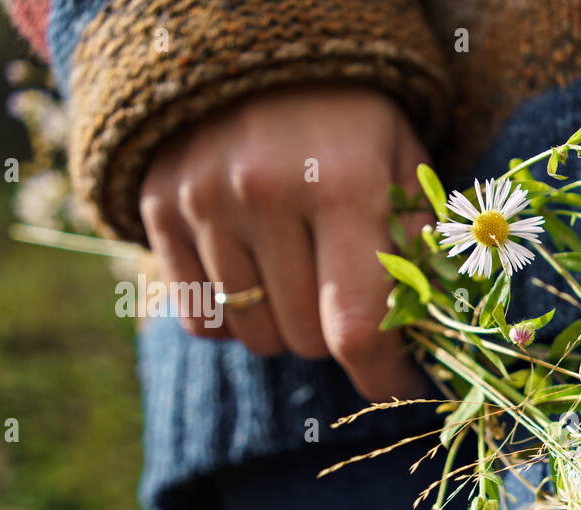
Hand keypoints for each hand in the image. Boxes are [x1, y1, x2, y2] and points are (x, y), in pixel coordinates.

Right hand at [140, 83, 427, 400]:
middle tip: (347, 293)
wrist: (263, 53)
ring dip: (287, 326)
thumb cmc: (356, 128)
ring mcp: (203, 199)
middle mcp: (265, 192)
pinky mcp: (158, 205)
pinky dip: (235, 317)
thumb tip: (422, 347)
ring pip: (255, 337)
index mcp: (345, 184)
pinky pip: (201, 320)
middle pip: (306, 341)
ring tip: (301, 272)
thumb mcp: (409, 173)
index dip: (381, 376)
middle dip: (337, 336)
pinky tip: (257, 273)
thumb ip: (420, 256)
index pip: (355, 328)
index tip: (396, 385)